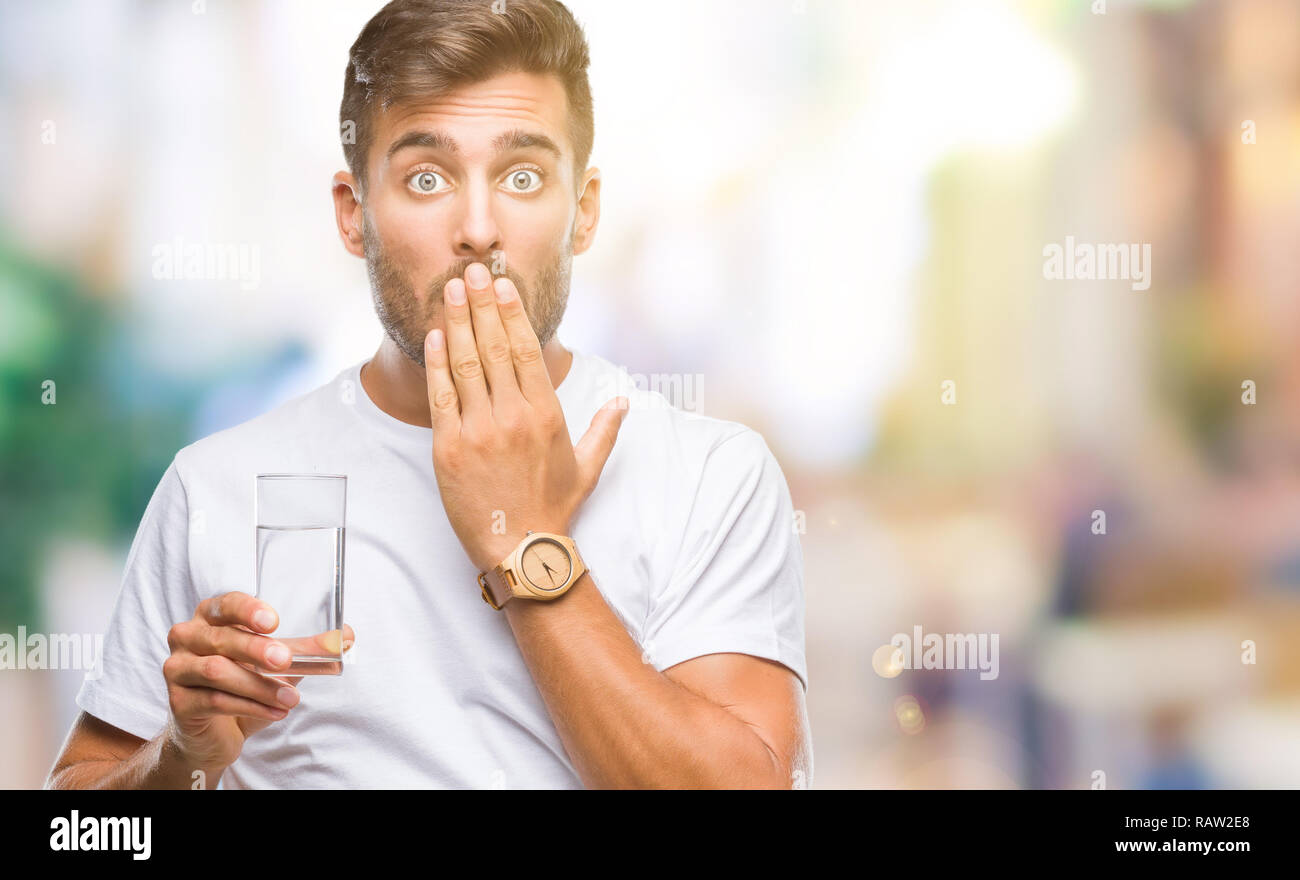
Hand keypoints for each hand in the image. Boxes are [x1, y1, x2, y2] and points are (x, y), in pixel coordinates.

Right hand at [162, 590, 355, 770]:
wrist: (215, 733)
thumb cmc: (244, 686)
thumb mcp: (277, 665)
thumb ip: (307, 650)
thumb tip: (347, 636)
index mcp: (210, 617)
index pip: (225, 604)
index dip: (247, 610)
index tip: (273, 621)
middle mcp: (187, 637)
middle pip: (222, 638)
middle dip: (257, 650)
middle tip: (286, 661)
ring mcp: (177, 669)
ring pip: (217, 672)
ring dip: (260, 686)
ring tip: (292, 698)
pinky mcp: (178, 701)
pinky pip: (215, 700)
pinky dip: (251, 706)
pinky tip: (277, 711)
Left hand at [423, 261, 627, 572]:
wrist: (521, 550)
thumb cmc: (555, 509)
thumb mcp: (588, 467)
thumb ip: (605, 429)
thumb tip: (624, 402)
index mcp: (546, 414)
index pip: (525, 350)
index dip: (512, 313)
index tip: (503, 285)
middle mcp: (512, 416)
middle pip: (493, 347)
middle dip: (482, 305)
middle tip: (471, 271)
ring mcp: (479, 431)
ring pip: (465, 364)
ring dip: (457, 322)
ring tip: (452, 290)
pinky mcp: (449, 448)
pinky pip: (441, 396)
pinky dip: (438, 363)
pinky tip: (436, 335)